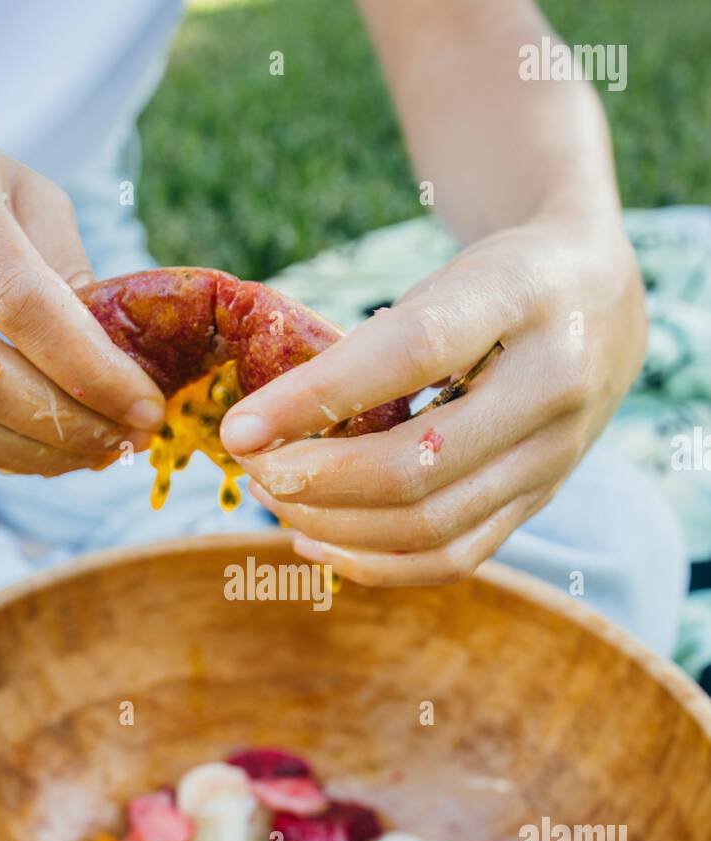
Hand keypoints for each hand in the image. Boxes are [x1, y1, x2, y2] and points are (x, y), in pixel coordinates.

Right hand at [0, 131, 163, 475]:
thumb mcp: (25, 194)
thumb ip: (69, 268)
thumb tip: (115, 367)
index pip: (18, 299)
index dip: (91, 367)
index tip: (145, 404)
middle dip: (67, 424)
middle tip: (126, 440)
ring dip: (36, 456)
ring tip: (93, 452)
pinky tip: (41, 450)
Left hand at [221, 215, 646, 585]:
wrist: (603, 298)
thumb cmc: (499, 281)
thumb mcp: (450, 277)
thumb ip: (376, 343)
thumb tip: (263, 425)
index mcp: (525, 299)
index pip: (411, 353)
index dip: (316, 397)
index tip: (238, 427)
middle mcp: (554, 384)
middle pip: (419, 464)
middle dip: (314, 480)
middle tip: (252, 468)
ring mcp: (554, 455)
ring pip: (431, 525)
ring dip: (334, 526)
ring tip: (274, 501)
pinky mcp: (540, 501)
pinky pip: (454, 558)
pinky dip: (375, 564)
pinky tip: (315, 543)